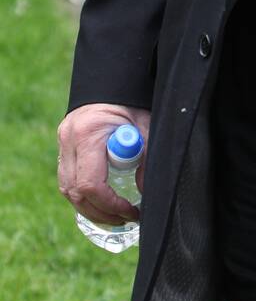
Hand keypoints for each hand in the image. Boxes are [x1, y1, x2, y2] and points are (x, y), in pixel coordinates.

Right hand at [58, 104, 150, 227]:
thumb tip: (144, 192)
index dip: (110, 204)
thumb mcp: (146, 126)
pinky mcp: (64, 148)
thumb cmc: (131, 103)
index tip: (132, 210)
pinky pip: (68, 180)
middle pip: (75, 192)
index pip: (90, 183)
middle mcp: (68, 140)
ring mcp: (62, 144)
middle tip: (126, 219)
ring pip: (68, 190)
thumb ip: (147, 158)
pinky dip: (84, 196)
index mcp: (88, 133)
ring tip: (116, 216)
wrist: (111, 81)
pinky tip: (102, 202)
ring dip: (91, 208)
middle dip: (101, 212)